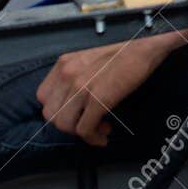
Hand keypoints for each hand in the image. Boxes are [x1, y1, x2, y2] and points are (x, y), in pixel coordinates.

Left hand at [35, 34, 180, 146]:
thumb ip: (73, 77)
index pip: (42, 97)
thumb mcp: (87, 61)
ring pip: (65, 125)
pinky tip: (104, 135)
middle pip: (51, 115)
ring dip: (82, 133)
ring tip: (100, 128)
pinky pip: (85, 129)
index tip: (74, 114)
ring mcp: (81, 86)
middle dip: (68, 125)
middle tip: (87, 124)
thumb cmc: (122, 55)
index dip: (57, 111)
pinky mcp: (98, 99)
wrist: (145, 50)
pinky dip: (94, 138)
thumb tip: (69, 104)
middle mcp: (67, 74)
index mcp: (64, 64)